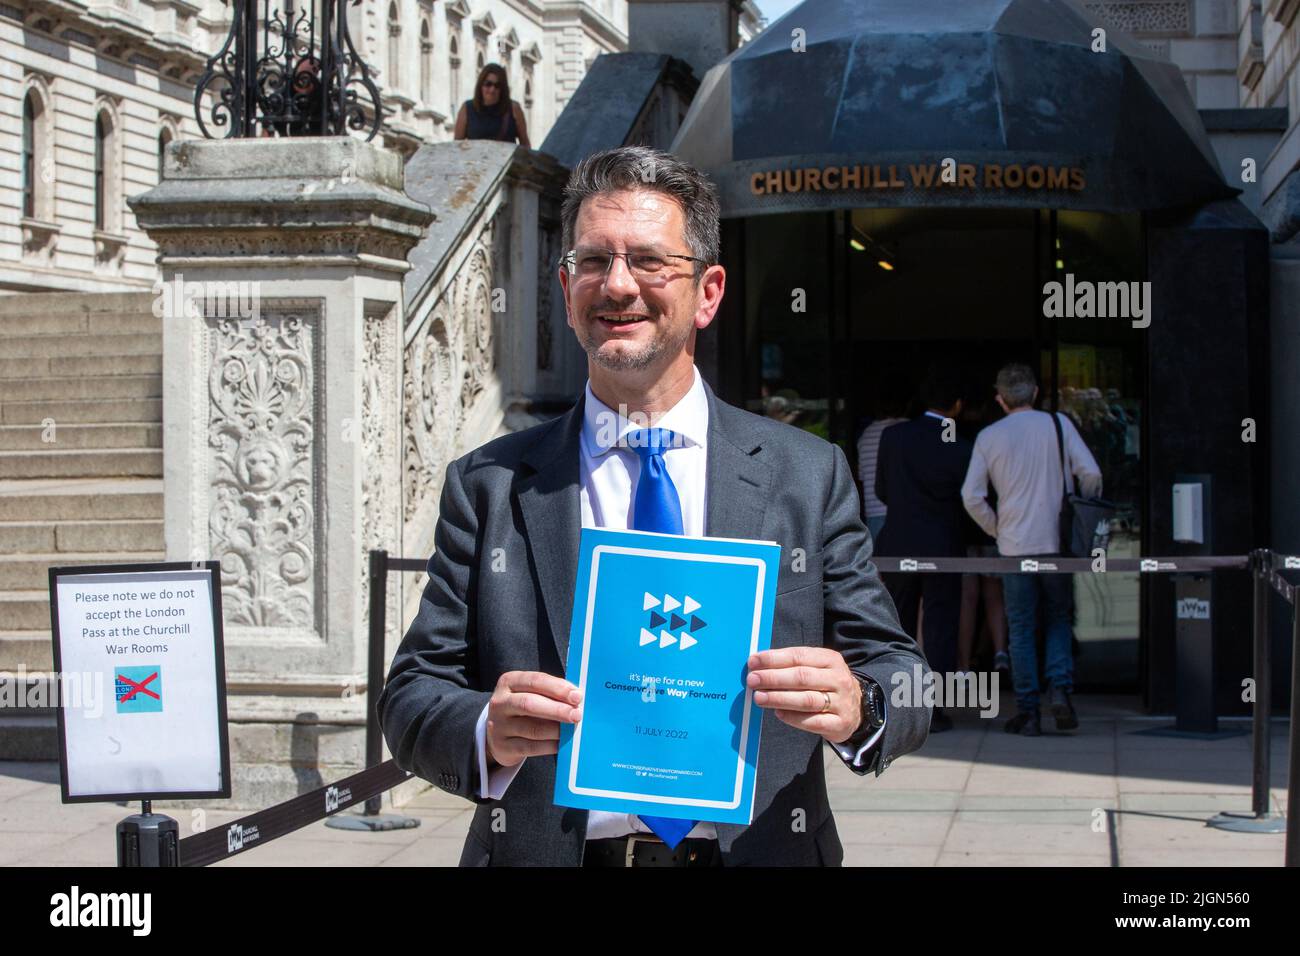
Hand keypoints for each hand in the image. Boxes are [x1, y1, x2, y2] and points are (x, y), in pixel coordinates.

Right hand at [485, 671, 581, 767]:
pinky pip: (530, 747)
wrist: (499, 733)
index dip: (558, 688)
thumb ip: (550, 693)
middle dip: (557, 709)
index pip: (535, 681)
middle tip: (577, 715)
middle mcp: (500, 702)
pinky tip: (561, 744)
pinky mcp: (503, 746)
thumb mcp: (530, 693)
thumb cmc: (523, 709)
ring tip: (572, 730)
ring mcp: (499, 725)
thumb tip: (577, 699)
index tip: (577, 696)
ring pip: (532, 728)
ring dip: (556, 730)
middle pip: (530, 704)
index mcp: (509, 682)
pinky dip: (549, 746)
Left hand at [746, 647, 861, 744]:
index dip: (774, 659)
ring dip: (779, 698)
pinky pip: (813, 721)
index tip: (753, 662)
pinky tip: (778, 713)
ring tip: (759, 697)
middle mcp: (838, 679)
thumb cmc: (827, 684)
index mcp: (830, 659)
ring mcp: (841, 702)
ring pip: (807, 699)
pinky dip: (793, 718)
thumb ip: (792, 665)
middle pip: (802, 677)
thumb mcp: (818, 668)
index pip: (799, 656)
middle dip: (773, 678)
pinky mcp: (840, 723)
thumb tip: (758, 666)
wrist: (857, 708)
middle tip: (752, 680)